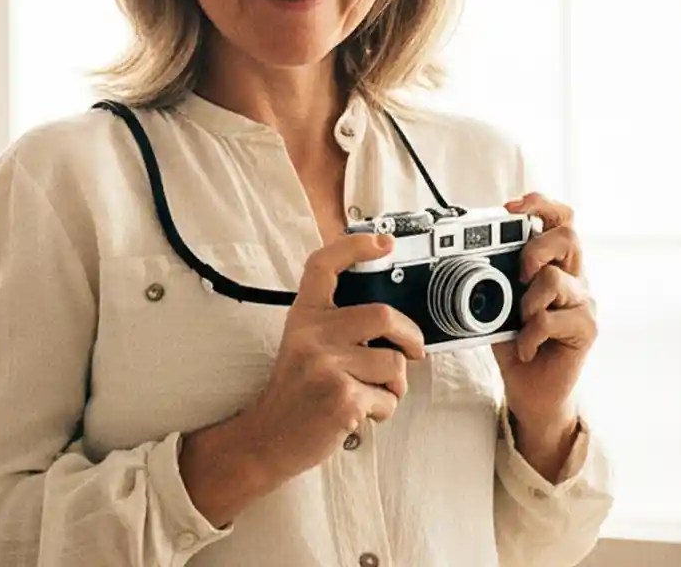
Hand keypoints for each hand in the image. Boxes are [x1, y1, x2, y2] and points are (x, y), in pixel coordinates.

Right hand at [245, 233, 426, 481]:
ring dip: (394, 385)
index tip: (382, 242)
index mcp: (303, 317)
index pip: (324, 265)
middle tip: (413, 350)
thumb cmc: (294, 393)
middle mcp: (312, 335)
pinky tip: (361, 413)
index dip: (355, 246)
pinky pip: (388, 397)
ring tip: (371, 393)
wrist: (267, 438)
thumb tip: (389, 322)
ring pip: (394, 364)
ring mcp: (326, 366)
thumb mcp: (303, 345)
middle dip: (411, 337)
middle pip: (384, 315)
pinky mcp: (341, 397)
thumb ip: (334, 326)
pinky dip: (383, 410)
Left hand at [491, 193, 597, 462]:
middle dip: (535, 246)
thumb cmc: (515, 344)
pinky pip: (552, 319)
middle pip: (569, 235)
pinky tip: (525, 348)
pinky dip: (529, 335)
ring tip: (520, 321)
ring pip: (555, 279)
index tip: (512, 208)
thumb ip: (492, 279)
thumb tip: (464, 256)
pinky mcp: (586, 329)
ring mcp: (583, 303)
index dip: (540, 205)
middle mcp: (573, 278)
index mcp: (553, 264)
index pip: (560, 220)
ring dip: (527, 301)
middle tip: (519, 271)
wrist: (532, 391)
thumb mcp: (495, 305)